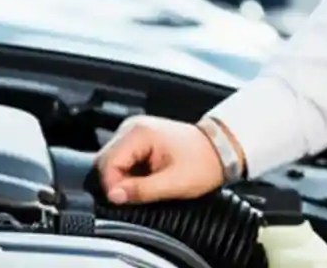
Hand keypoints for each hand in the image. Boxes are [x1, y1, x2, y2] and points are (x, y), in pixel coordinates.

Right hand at [96, 116, 225, 204]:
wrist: (220, 149)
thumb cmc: (203, 162)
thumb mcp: (174, 183)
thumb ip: (141, 190)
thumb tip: (114, 196)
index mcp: (139, 133)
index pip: (107, 164)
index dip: (113, 186)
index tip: (126, 199)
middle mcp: (132, 127)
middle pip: (106, 161)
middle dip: (118, 182)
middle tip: (139, 193)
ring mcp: (134, 130)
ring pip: (112, 161)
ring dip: (124, 178)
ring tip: (148, 183)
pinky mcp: (138, 137)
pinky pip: (122, 159)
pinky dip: (130, 172)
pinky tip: (147, 176)